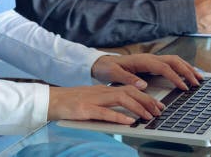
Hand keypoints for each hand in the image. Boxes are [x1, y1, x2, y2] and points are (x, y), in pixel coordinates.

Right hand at [47, 84, 162, 123]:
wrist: (51, 100)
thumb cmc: (72, 102)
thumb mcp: (94, 100)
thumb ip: (109, 104)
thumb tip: (126, 113)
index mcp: (105, 90)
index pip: (131, 89)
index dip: (146, 96)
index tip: (158, 105)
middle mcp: (102, 92)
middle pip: (130, 92)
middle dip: (147, 101)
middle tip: (159, 111)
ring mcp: (94, 99)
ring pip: (121, 99)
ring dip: (137, 108)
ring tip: (148, 116)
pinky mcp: (85, 109)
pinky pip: (105, 112)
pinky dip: (119, 117)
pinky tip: (129, 122)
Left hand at [91, 53, 201, 90]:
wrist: (101, 63)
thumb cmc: (107, 69)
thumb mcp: (114, 75)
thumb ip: (129, 79)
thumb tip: (144, 85)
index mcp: (143, 60)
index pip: (164, 67)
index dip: (175, 77)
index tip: (184, 87)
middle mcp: (150, 58)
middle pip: (174, 61)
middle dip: (187, 71)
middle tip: (197, 83)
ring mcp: (152, 60)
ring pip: (175, 61)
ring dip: (188, 68)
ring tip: (199, 78)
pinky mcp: (152, 64)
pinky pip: (171, 64)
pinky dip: (182, 68)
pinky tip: (188, 74)